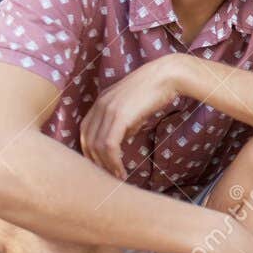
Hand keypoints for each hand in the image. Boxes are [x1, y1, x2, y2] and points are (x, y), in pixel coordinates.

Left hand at [80, 55, 193, 177]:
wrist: (167, 76)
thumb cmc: (155, 90)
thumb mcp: (134, 107)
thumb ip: (125, 121)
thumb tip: (123, 137)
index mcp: (100, 102)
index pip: (86, 131)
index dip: (90, 150)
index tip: (100, 164)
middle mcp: (99, 105)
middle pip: (87, 140)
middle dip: (95, 161)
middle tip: (107, 175)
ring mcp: (108, 110)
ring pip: (97, 146)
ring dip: (106, 165)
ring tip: (117, 176)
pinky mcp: (119, 116)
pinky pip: (109, 145)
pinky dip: (113, 161)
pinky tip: (122, 170)